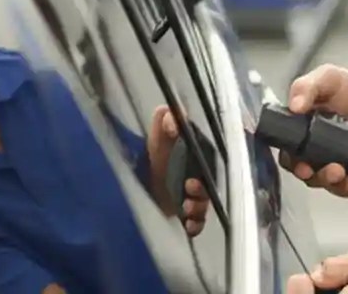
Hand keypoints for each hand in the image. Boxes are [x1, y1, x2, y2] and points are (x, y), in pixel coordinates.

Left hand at [148, 105, 210, 236]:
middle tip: (188, 188)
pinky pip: (199, 222)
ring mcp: (193, 197)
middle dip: (201, 192)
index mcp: (196, 157)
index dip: (204, 171)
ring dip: (199, 209)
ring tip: (185, 209)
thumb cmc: (154, 152)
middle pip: (209, 186)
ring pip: (204, 205)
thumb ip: (165, 119)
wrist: (139, 177)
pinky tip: (189, 227)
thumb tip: (173, 119)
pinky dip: (196, 225)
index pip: (207, 163)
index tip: (191, 179)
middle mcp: (199, 177)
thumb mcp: (157, 132)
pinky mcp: (187, 214)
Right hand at [283, 65, 347, 198]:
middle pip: (312, 177)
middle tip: (335, 170)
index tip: (303, 166)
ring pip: (335, 187)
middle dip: (322, 178)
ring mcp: (340, 168)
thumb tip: (294, 105)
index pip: (290, 157)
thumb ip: (306, 88)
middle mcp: (317, 156)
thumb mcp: (328, 79)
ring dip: (345, 187)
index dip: (294, 165)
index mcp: (304, 135)